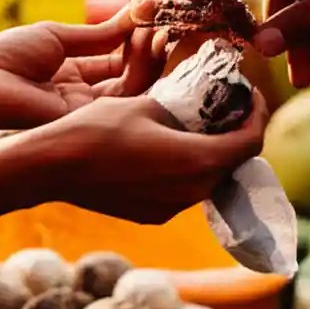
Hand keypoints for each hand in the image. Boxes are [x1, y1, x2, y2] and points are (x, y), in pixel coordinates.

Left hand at [0, 8, 166, 130]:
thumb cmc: (5, 58)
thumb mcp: (56, 36)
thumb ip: (99, 33)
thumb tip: (134, 15)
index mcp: (68, 73)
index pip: (113, 58)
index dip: (133, 39)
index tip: (150, 16)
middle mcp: (81, 96)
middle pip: (128, 73)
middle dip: (147, 48)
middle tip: (161, 24)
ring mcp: (87, 111)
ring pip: (134, 86)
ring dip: (149, 57)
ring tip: (158, 31)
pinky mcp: (92, 121)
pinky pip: (127, 97)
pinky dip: (142, 71)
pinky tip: (149, 46)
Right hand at [22, 90, 268, 224]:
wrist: (52, 168)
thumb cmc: (97, 129)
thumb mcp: (147, 103)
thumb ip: (184, 104)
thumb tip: (201, 97)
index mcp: (198, 162)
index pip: (250, 142)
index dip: (258, 115)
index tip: (251, 95)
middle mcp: (191, 192)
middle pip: (232, 162)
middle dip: (235, 132)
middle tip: (227, 105)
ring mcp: (170, 208)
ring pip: (209, 177)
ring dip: (211, 150)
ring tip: (198, 122)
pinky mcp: (151, 213)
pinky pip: (184, 189)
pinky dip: (188, 167)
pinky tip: (170, 144)